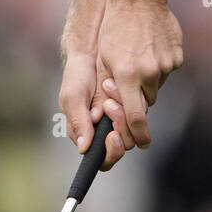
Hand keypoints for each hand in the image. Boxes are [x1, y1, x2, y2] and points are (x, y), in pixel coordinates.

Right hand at [58, 48, 126, 171]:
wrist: (91, 52)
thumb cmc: (77, 76)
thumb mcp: (72, 97)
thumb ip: (77, 122)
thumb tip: (84, 148)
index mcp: (87, 135)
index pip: (103, 159)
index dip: (111, 152)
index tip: (113, 135)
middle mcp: (105, 131)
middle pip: (123, 146)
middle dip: (119, 125)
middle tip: (109, 104)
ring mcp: (119, 119)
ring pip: (132, 129)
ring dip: (123, 110)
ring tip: (108, 88)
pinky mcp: (131, 106)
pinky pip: (139, 111)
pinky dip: (130, 99)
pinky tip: (115, 85)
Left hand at [96, 0, 183, 155]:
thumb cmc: (114, 28)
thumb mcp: (102, 59)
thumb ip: (107, 89)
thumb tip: (109, 114)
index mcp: (127, 75)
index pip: (136, 118)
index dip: (138, 136)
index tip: (140, 143)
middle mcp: (149, 73)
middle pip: (146, 102)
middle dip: (137, 98)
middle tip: (127, 78)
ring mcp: (166, 64)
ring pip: (157, 86)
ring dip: (147, 80)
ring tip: (136, 56)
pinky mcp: (177, 55)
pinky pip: (167, 71)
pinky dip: (158, 66)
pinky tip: (148, 48)